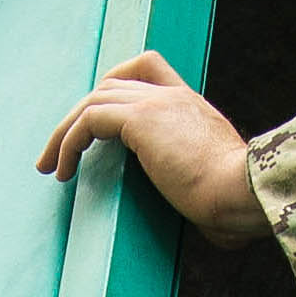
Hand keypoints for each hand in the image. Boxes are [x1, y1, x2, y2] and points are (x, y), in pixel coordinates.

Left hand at [38, 52, 268, 247]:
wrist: (245, 194)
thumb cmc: (239, 206)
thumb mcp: (220, 191)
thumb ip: (212, 196)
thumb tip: (217, 230)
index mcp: (191, 106)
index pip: (148, 67)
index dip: (116, 82)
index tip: (97, 118)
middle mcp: (173, 97)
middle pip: (110, 84)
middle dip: (79, 116)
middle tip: (59, 155)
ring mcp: (157, 104)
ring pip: (93, 100)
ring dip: (64, 133)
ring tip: (50, 167)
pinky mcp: (140, 120)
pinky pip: (88, 120)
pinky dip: (68, 143)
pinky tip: (63, 172)